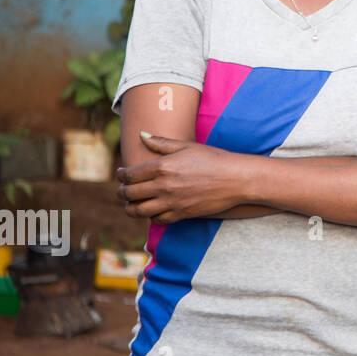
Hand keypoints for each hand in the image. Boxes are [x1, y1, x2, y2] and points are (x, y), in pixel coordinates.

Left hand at [116, 133, 246, 223]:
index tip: (121, 174)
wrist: (236, 179)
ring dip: (131, 207)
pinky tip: (153, 209)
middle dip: (121, 192)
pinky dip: (151, 216)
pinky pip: (157, 220)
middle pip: (129, 194)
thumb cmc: (213, 158)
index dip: (120, 175)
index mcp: (162, 166)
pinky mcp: (181, 214)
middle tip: (123, 189)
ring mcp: (171, 202)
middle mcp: (163, 186)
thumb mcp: (187, 146)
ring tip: (133, 203)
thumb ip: (161, 142)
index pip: (129, 175)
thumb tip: (142, 135)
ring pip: (138, 211)